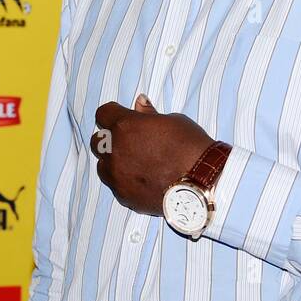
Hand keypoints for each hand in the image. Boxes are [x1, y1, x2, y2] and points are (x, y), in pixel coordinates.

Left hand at [91, 95, 215, 214]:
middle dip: (110, 139)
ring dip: (112, 162)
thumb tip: (139, 103)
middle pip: (98, 141)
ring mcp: (117, 176)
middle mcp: (115, 151)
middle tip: (128, 141)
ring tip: (133, 164)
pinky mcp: (124, 196)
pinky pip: (116, 186)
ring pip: (102, 166)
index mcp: (125, 126)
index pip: (103, 114)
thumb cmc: (191, 146)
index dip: (112, 114)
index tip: (122, 117)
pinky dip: (124, 181)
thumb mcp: (173, 121)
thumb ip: (149, 114)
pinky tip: (141, 180)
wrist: (202, 182)